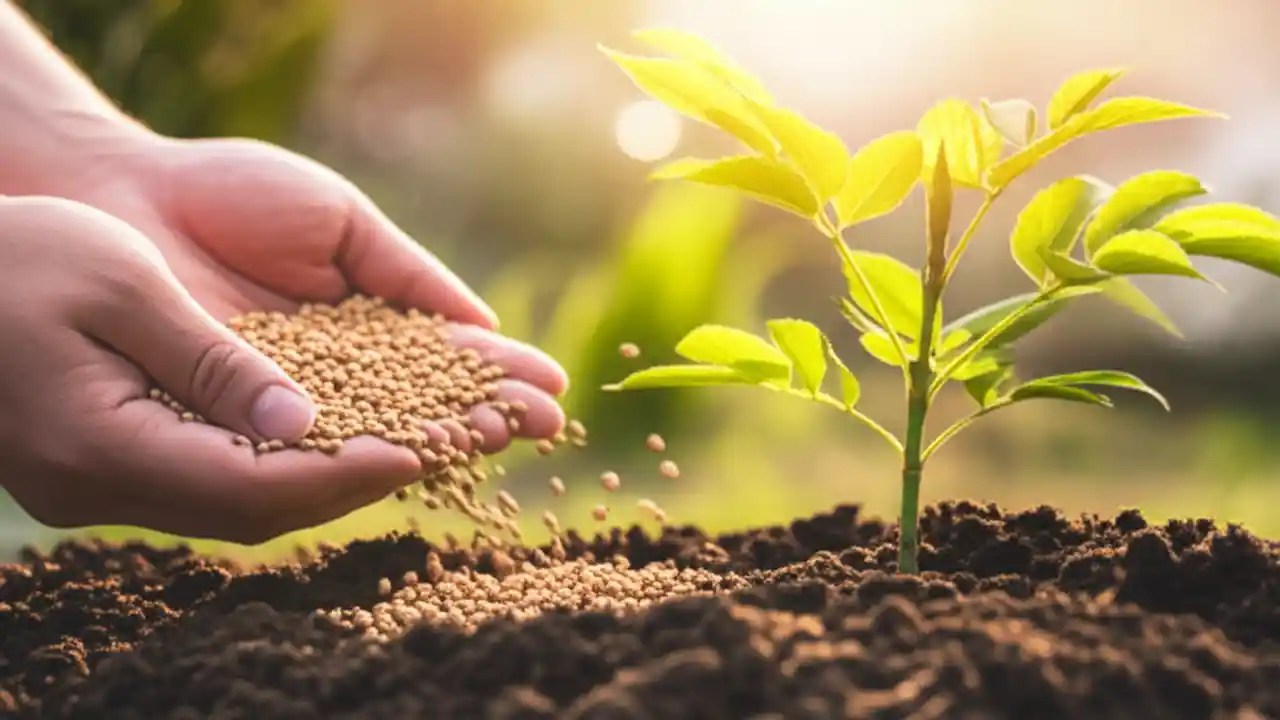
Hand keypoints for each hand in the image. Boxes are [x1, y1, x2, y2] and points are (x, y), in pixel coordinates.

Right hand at [0, 196, 434, 542]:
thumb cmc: (17, 253)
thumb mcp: (121, 283)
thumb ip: (213, 361)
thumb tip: (304, 425)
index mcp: (99, 446)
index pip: (251, 487)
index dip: (344, 474)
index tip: (422, 452)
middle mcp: (101, 486)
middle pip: (255, 508)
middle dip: (355, 483)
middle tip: (439, 454)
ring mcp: (100, 484)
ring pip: (239, 502)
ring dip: (328, 477)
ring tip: (410, 446)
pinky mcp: (108, 465)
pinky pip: (213, 478)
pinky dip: (282, 461)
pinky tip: (332, 434)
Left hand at [74, 134, 566, 453]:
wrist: (134, 196)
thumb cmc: (239, 195)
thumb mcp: (343, 224)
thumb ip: (410, 276)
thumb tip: (483, 326)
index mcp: (370, 325)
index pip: (447, 361)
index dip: (500, 376)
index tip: (555, 388)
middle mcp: (341, 374)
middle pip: (427, 403)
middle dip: (489, 412)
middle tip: (547, 426)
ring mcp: (297, 401)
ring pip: (381, 429)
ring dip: (446, 434)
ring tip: (500, 434)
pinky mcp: (247, 421)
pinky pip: (314, 442)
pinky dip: (366, 447)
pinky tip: (419, 447)